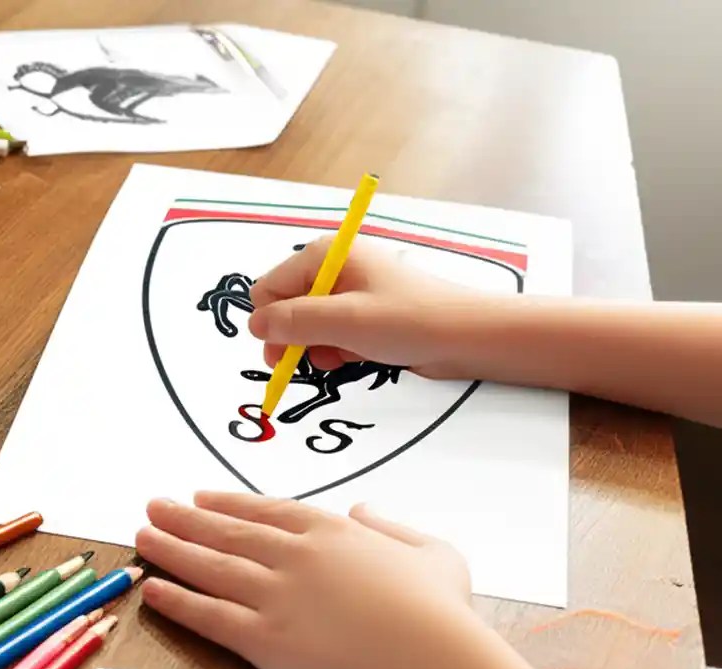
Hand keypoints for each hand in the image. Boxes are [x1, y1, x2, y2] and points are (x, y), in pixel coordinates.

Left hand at [136, 492, 472, 668]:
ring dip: (172, 549)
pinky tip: (154, 588)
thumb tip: (366, 510)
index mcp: (333, 531)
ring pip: (211, 566)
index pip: (267, 510)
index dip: (228, 503)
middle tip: (155, 507)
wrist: (432, 659)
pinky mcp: (266, 638)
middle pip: (228, 531)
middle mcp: (297, 555)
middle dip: (186, 518)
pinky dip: (179, 600)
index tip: (200, 497)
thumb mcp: (432, 552)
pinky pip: (210, 616)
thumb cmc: (440, 614)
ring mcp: (277, 595)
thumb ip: (393, 527)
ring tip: (142, 537)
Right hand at [248, 237, 505, 378]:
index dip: (273, 322)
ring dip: (319, 347)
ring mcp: (352, 291)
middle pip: (288, 307)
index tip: (285, 351)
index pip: (270, 289)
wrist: (466, 336)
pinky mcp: (367, 314)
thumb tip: (255, 326)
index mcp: (326, 254)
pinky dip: (339, 350)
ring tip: (344, 357)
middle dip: (294, 338)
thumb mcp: (344, 322)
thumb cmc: (410, 319)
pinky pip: (334, 334)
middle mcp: (335, 267)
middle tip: (310, 362)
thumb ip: (293, 322)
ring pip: (310, 326)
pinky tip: (359, 356)